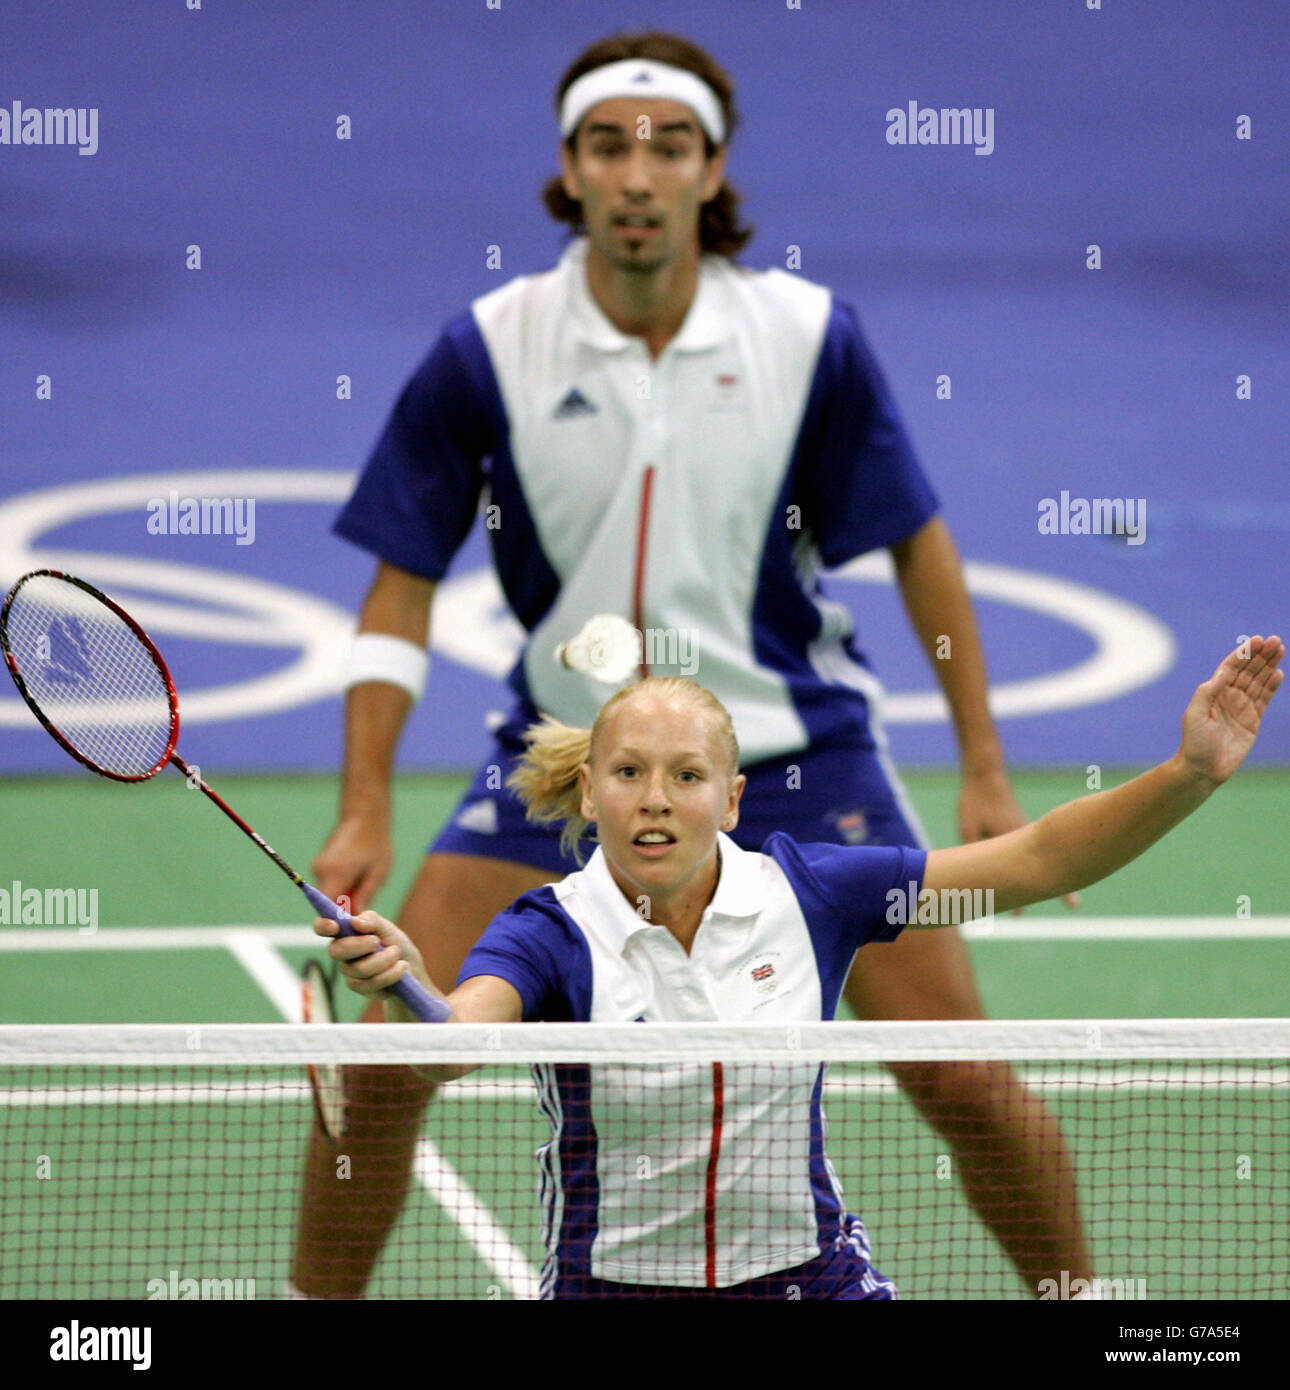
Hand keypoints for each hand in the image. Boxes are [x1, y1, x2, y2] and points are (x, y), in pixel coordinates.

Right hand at [311, 813, 392, 914]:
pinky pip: (328, 883)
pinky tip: (356, 877)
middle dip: (340, 910)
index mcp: (335, 874)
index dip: (337, 921)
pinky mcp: (320, 863)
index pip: (327, 909)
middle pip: (324, 903)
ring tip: (362, 887)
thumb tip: (356, 919)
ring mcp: (318, 866)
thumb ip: (365, 896)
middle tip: (361, 908)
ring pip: (326, 893)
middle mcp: (321, 870)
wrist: (365, 815)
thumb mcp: (377, 873)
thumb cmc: (376, 843)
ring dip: (341, 896)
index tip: (350, 927)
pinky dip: (339, 886)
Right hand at [312, 909, 429, 998]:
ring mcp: (349, 972)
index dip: (322, 926)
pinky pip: (372, 983)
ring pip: (360, 969)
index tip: (334, 925)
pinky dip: (391, 973)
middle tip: (378, 941)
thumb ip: (371, 920)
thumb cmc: (393, 943)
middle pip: (336, 951)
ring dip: (385, 959)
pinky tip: (400, 967)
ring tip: (397, 953)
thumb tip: (356, 922)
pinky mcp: (361, 987)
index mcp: (344, 933)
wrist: (410, 965)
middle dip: (360, 945)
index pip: (322, 928)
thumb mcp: (386, 927)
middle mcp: (342, 953)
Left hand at [959, 767, 1079, 910]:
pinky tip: (1049, 867)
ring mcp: (1030, 831)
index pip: (1023, 875)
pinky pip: (1040, 848)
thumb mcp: (968, 828)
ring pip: (1047, 858)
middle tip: (1076, 906)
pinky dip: (1047, 859)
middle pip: (1048, 867)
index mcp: (1013, 840)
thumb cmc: (976, 802)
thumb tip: (977, 875)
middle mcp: (1028, 837)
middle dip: (1061, 887)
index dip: (1021, 896)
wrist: (986, 777)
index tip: (1019, 916)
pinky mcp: (1026, 827)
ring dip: (1056, 874)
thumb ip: (975, 851)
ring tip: (1071, 893)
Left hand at [1178, 636, 1283, 784]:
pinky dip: (1271, 686)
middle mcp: (1228, 697)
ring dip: (1269, 666)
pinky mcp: (1253, 721)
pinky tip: (1278, 673)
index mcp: (1213, 693)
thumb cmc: (1194, 742)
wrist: (1203, 768)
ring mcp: (1242, 708)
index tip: (1256, 640)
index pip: (1231, 667)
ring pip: (1258, 682)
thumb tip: (1221, 675)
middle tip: (1274, 640)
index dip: (1244, 653)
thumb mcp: (1196, 714)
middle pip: (1248, 671)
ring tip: (1279, 649)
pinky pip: (1264, 699)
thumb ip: (1207, 693)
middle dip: (1260, 655)